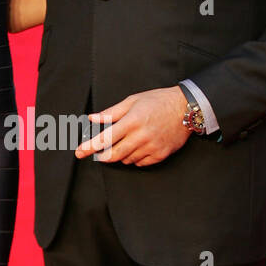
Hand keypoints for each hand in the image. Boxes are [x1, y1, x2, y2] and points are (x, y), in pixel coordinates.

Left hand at [74, 87, 191, 166]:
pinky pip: (140, 163)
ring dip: (121, 155)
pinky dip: (135, 159)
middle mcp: (141, 136)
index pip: (105, 139)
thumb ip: (111, 112)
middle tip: (100, 154)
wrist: (186, 108)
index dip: (89, 147)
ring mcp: (151, 147)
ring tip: (127, 142)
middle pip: (114, 155)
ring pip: (127, 160)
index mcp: (131, 122)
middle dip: (103, 157)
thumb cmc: (158, 101)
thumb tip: (93, 118)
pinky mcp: (160, 154)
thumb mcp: (133, 101)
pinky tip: (138, 148)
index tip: (79, 153)